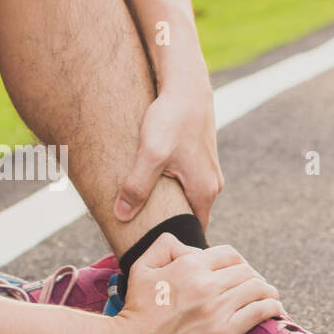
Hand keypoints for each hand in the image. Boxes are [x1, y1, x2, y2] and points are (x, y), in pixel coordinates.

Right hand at [109, 233, 281, 333]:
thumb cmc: (135, 310)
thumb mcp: (141, 267)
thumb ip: (164, 246)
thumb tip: (189, 246)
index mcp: (189, 265)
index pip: (229, 254)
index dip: (238, 262)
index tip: (239, 273)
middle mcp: (206, 284)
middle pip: (247, 271)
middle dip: (254, 277)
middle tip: (255, 288)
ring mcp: (216, 309)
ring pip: (258, 289)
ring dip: (268, 292)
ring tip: (270, 297)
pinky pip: (259, 312)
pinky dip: (272, 309)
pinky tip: (274, 311)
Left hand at [115, 88, 224, 227]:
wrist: (186, 85)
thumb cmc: (172, 118)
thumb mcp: (151, 154)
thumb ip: (137, 186)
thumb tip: (121, 216)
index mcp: (204, 191)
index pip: (192, 232)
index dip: (173, 241)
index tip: (151, 248)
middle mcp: (212, 185)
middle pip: (189, 217)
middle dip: (167, 224)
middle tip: (140, 233)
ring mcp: (207, 172)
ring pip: (186, 199)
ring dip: (167, 205)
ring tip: (142, 211)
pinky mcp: (198, 159)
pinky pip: (184, 184)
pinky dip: (169, 188)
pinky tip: (150, 184)